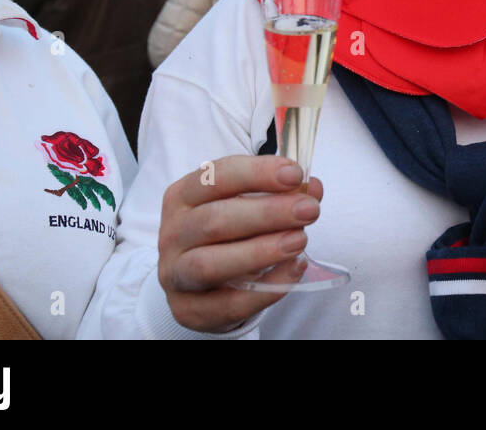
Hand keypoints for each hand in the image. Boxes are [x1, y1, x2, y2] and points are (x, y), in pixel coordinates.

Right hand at [158, 155, 323, 332]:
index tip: (294, 174)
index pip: (214, 178)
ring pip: (210, 264)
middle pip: (214, 220)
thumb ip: (280, 194)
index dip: (256, 173)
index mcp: (183, 197)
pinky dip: (266, 288)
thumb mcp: (248, 206)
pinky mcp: (190, 310)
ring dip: (260, 251)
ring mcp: (176, 275)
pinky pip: (229, 303)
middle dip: (267, 213)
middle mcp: (173, 234)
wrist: (202, 285)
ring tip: (300, 240)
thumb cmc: (228, 234)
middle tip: (309, 210)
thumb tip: (311, 189)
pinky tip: (294, 269)